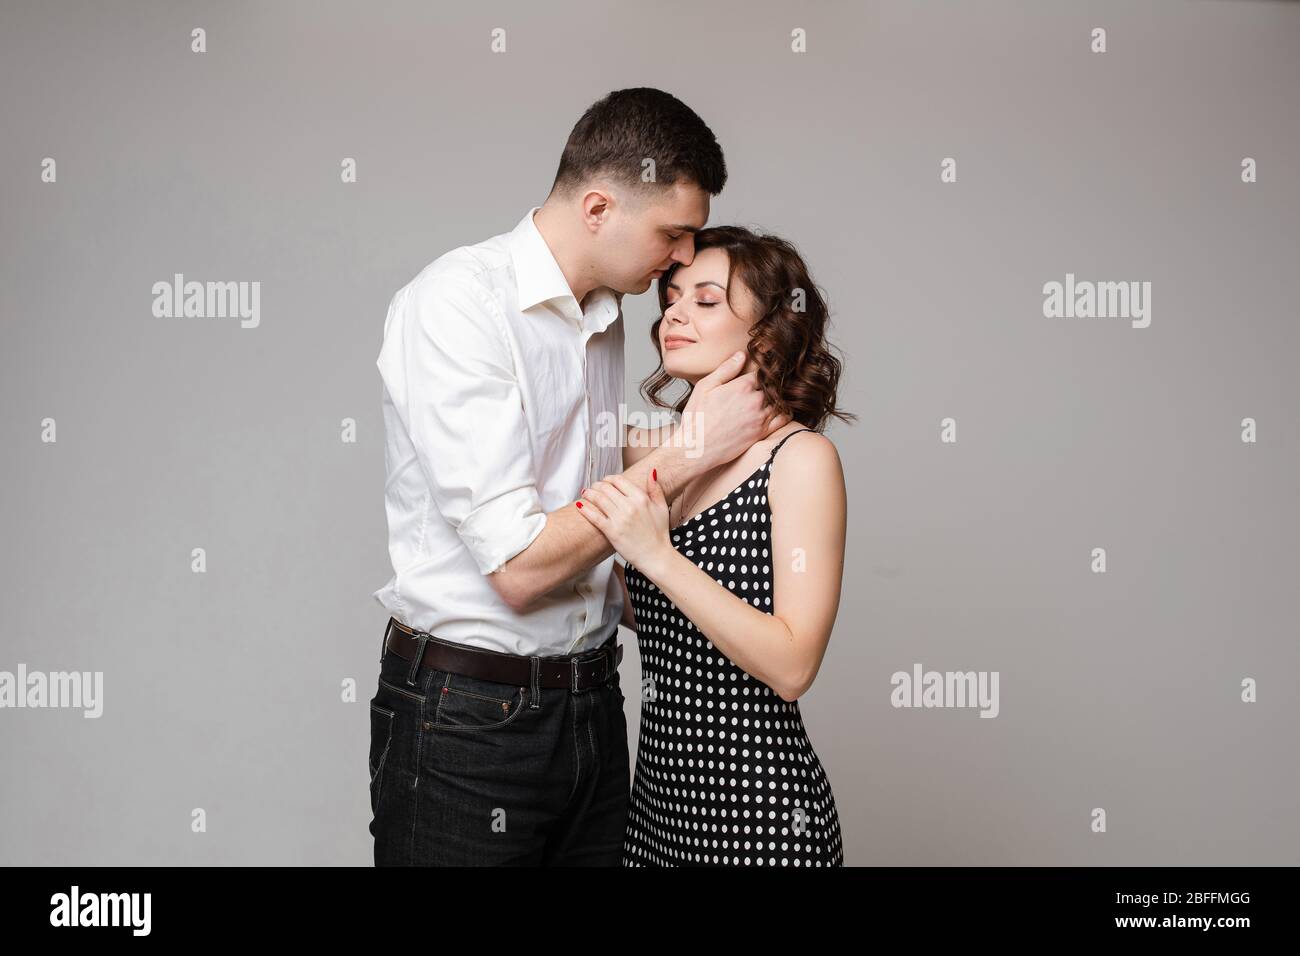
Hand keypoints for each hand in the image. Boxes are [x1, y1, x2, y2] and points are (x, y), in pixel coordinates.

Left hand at [575, 471, 672, 569]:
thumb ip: (655, 489)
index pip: (619, 480)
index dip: (609, 478)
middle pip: (606, 488)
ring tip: (585, 493)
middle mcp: (629, 506)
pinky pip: (594, 517)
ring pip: (598, 499)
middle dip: (597, 485)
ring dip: (589, 493)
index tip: (605, 481)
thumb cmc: (659, 534)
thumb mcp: (662, 508)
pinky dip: (585, 509)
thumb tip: (652, 472)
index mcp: (641, 498)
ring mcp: (619, 519)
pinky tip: (580, 505)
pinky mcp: (612, 531)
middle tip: (593, 487)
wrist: (656, 556)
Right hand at [681, 351, 789, 470]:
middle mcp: (755, 400)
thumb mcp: (705, 387)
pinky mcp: (762, 432)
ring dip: (777, 396)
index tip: (759, 372)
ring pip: (779, 400)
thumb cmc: (697, 418)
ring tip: (771, 395)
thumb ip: (726, 370)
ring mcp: (760, 417)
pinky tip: (779, 409)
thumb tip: (741, 355)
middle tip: (764, 384)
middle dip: (768, 383)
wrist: (696, 448)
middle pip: (772, 385)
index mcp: (741, 386)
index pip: (761, 371)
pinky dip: (785, 411)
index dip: (760, 371)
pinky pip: (783, 418)